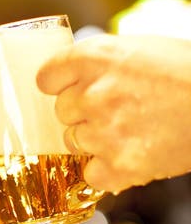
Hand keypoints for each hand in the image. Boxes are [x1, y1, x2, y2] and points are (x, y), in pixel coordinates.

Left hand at [36, 33, 190, 192]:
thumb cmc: (188, 72)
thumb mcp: (140, 49)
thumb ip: (101, 64)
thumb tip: (71, 79)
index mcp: (97, 56)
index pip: (46, 77)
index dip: (60, 85)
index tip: (69, 89)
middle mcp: (95, 93)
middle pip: (61, 112)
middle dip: (83, 113)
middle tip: (118, 110)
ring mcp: (105, 131)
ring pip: (74, 143)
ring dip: (96, 141)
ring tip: (132, 130)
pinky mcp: (120, 165)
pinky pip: (92, 175)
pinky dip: (108, 171)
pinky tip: (132, 154)